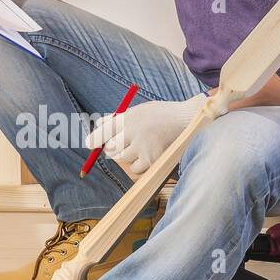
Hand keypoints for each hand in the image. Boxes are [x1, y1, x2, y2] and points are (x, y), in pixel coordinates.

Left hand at [83, 95, 204, 176]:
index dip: (94, 139)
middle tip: (122, 145)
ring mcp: (141, 146)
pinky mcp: (151, 159)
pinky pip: (135, 168)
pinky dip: (138, 165)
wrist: (188, 120)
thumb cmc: (162, 115)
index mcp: (128, 116)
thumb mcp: (139, 110)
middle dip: (113, 148)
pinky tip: (147, 156)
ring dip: (128, 156)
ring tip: (141, 146)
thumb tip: (98, 127)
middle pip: (110, 147)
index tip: (90, 144)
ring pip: (123, 159)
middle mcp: (132, 131)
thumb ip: (119, 118)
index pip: (103, 130)